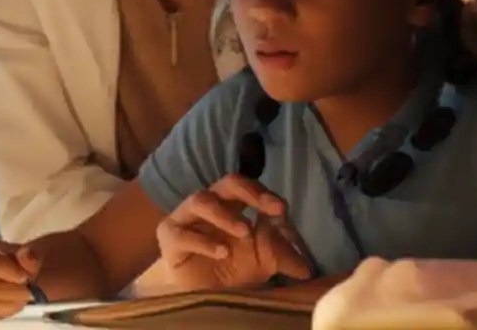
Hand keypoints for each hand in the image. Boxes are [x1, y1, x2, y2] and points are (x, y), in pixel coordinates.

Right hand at [156, 173, 310, 290]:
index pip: (246, 187)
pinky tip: (222, 252)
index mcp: (230, 204)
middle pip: (225, 183)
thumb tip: (307, 267)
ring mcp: (184, 218)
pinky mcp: (169, 238)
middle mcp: (207, 205)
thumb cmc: (232, 270)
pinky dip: (204, 241)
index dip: (263, 194)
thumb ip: (282, 256)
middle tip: (269, 207)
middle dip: (249, 191)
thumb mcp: (263, 262)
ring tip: (244, 232)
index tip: (281, 208)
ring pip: (200, 200)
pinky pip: (182, 233)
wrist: (204, 294)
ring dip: (225, 214)